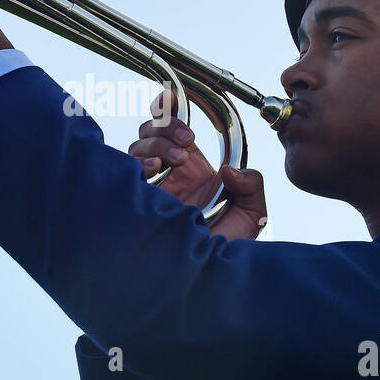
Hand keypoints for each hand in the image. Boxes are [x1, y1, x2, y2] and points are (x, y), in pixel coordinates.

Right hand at [128, 89, 267, 240]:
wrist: (202, 281)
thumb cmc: (223, 254)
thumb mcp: (250, 216)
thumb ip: (252, 187)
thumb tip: (229, 171)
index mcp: (193, 171)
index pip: (175, 130)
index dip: (168, 109)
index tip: (171, 99)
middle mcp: (170, 174)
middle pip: (152, 131)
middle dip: (167, 127)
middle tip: (188, 142)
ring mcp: (151, 185)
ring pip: (139, 146)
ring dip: (157, 144)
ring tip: (175, 161)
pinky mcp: (137, 198)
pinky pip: (127, 169)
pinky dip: (140, 161)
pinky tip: (155, 170)